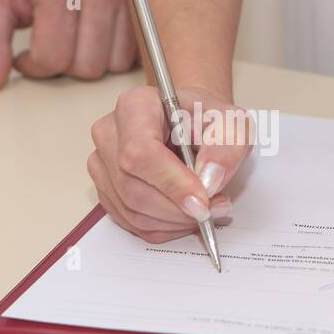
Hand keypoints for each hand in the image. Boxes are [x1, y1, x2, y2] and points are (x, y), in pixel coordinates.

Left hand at [0, 0, 138, 85]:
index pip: (52, 57)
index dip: (34, 66)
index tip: (25, 54)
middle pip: (86, 67)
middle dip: (64, 66)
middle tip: (50, 45)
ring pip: (114, 65)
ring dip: (91, 62)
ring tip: (73, 41)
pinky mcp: (143, 2)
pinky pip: (134, 53)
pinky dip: (113, 55)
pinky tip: (95, 39)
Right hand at [88, 85, 251, 242]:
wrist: (191, 125)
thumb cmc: (205, 119)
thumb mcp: (230, 123)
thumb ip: (225, 148)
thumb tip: (210, 179)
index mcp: (136, 106)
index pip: (140, 152)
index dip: (172, 183)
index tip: (202, 201)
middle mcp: (109, 133)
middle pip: (132, 187)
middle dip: (178, 209)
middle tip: (214, 208)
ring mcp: (102, 163)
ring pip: (131, 210)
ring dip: (173, 221)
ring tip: (204, 209)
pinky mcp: (106, 189)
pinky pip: (131, 222)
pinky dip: (163, 227)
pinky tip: (184, 215)